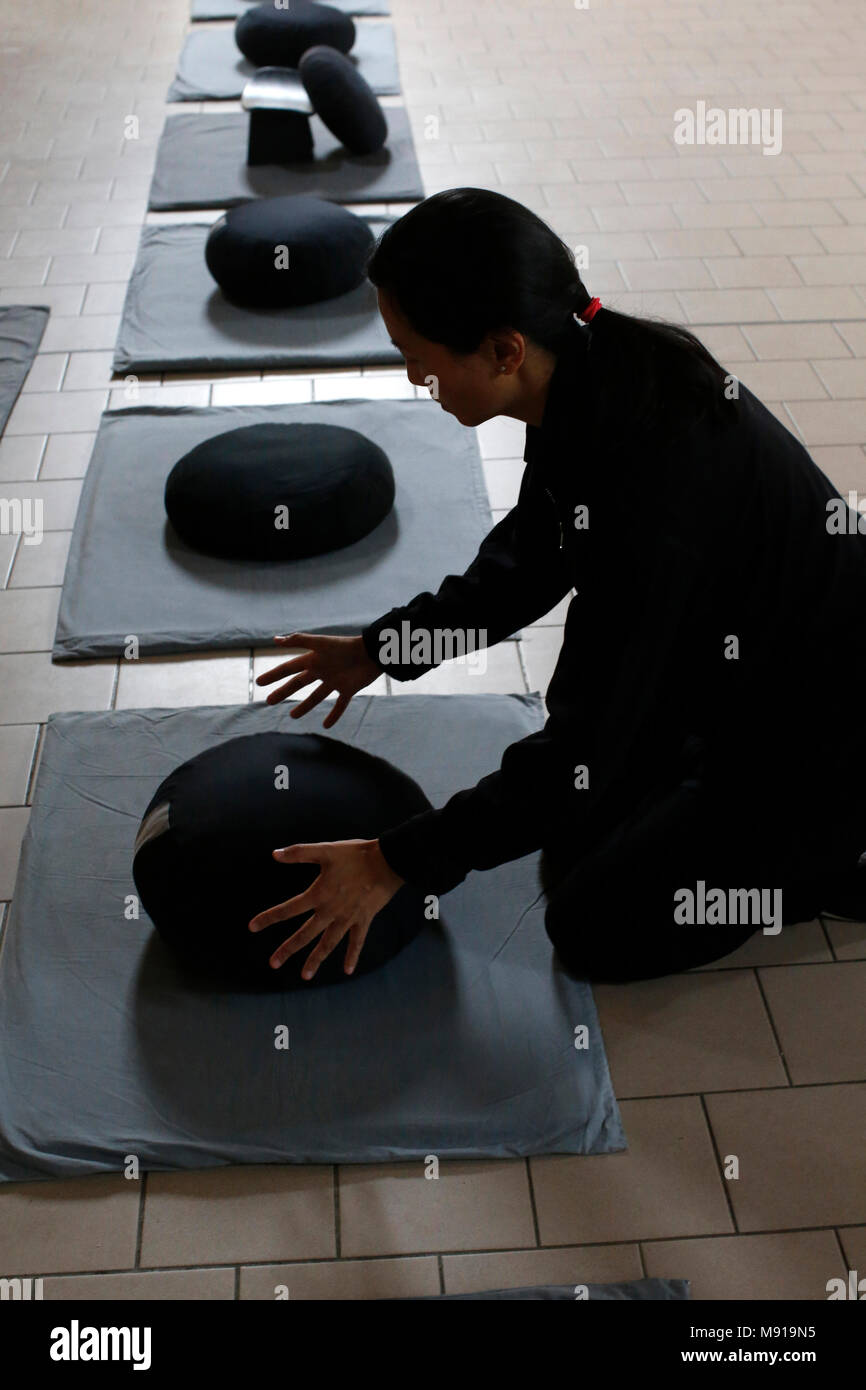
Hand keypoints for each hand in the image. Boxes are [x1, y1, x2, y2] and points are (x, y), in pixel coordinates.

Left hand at [248, 838, 404, 978]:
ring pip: (328, 944)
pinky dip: (351, 956)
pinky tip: (347, 971)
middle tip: (273, 964)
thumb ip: (299, 853)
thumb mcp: (325, 850)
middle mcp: (331, 911)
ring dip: (315, 960)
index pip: (288, 909)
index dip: (269, 917)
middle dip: (287, 949)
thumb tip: (274, 854)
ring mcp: (348, 918)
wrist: (388, 862)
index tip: (252, 927)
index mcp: (319, 894)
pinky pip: (356, 942)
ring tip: (304, 976)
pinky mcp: (363, 920)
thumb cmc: (356, 855)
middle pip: (305, 934)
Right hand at [255, 632, 381, 727]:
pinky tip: (326, 725)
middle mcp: (321, 671)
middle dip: (284, 692)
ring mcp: (334, 681)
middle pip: (298, 684)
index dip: (274, 675)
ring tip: (292, 716)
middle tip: (269, 701)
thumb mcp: (319, 643)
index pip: (288, 669)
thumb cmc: (344, 647)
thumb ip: (298, 641)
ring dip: (304, 706)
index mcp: (313, 660)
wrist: (371, 653)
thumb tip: (275, 639)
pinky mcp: (348, 689)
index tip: (260, 682)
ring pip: (316, 696)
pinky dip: (334, 715)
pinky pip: (339, 704)